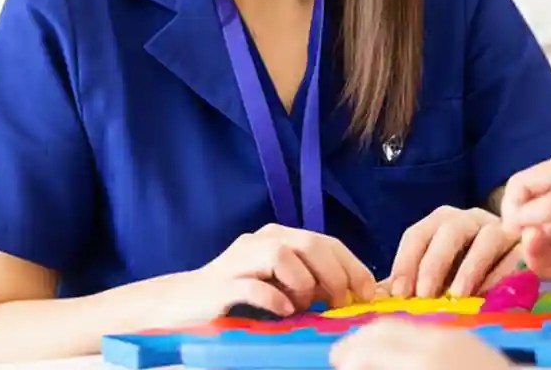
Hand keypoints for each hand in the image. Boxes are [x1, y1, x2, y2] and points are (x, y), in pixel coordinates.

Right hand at [169, 224, 374, 321]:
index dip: (352, 265)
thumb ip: (310, 280)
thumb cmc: (238, 295)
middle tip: (340, 303)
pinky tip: (282, 311)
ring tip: (302, 306)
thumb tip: (352, 293)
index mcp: (279, 237)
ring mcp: (239, 259)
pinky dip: (274, 299)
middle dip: (334, 275)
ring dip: (302, 284)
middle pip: (309, 244)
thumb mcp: (280, 283)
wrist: (183, 303)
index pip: (326, 242)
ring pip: (283, 256)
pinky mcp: (221, 283)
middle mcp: (261, 240)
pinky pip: (254, 286)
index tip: (367, 292)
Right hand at [330, 320, 511, 369]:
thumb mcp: (426, 365)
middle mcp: (439, 343)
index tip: (335, 360)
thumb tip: (363, 359)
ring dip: (382, 336)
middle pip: (387, 329)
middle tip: (342, 355)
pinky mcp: (470, 341)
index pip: (372, 346)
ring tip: (367, 351)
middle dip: (360, 341)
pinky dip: (407, 338)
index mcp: (425, 361)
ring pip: (408, 326)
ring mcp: (457, 339)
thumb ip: (395, 359)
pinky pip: (428, 331)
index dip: (349, 352)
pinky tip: (402, 352)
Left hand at [388, 206, 518, 297]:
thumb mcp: (435, 274)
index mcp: (441, 223)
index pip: (417, 234)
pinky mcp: (524, 244)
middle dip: (434, 262)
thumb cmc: (465, 271)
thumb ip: (409, 282)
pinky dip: (501, 273)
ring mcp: (499, 229)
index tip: (400, 293)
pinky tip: (489, 293)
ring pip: (485, 238)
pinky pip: (514, 254)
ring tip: (458, 294)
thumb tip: (378, 297)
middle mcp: (469, 219)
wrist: (512, 265)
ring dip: (470, 266)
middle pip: (449, 230)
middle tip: (425, 295)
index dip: (406, 262)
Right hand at [500, 159, 550, 275]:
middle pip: (522, 209)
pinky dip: (541, 256)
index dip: (511, 204)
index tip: (514, 228)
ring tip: (540, 254)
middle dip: (521, 228)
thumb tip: (514, 220)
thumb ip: (544, 208)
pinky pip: (546, 248)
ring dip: (530, 245)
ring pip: (531, 232)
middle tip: (532, 243)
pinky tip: (546, 262)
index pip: (520, 184)